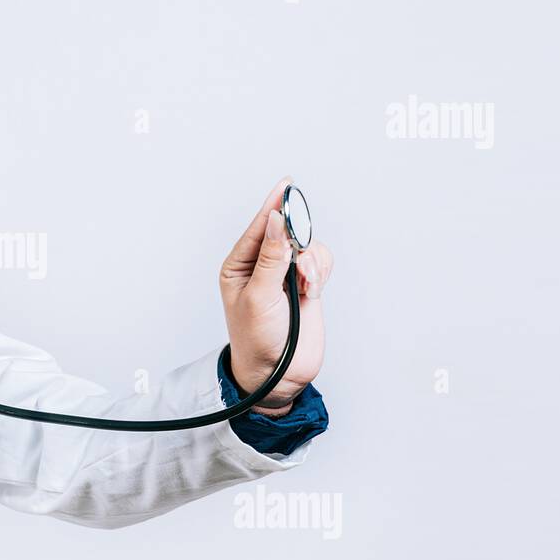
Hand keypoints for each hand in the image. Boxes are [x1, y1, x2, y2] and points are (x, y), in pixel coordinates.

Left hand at [218, 176, 332, 411]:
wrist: (278, 373)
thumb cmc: (257, 339)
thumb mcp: (259, 297)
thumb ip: (270, 258)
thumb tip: (275, 220)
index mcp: (239, 266)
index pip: (258, 228)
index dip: (273, 206)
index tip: (286, 186)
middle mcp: (261, 266)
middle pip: (287, 232)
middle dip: (298, 243)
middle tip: (301, 262)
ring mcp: (284, 274)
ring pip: (308, 246)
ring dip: (311, 263)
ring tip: (304, 287)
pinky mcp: (305, 285)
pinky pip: (320, 262)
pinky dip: (320, 272)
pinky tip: (311, 291)